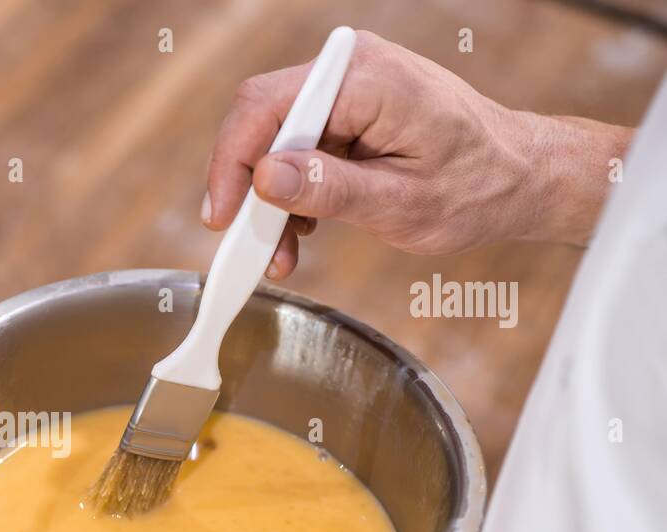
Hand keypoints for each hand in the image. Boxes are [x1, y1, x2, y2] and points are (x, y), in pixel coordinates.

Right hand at [205, 31, 631, 278]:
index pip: (267, 106)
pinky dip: (290, 191)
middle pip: (261, 119)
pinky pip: (296, 145)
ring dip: (269, 199)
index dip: (233, 164)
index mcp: (369, 80)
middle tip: (248, 245)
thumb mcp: (402, 204)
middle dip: (247, 187)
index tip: (223, 218)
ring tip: (283, 251)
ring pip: (273, 139)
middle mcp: (352, 69)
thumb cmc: (477, 189)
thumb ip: (332, 189)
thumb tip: (265, 178)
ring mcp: (348, 86)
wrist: (518, 177)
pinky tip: (301, 228)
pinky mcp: (347, 108)